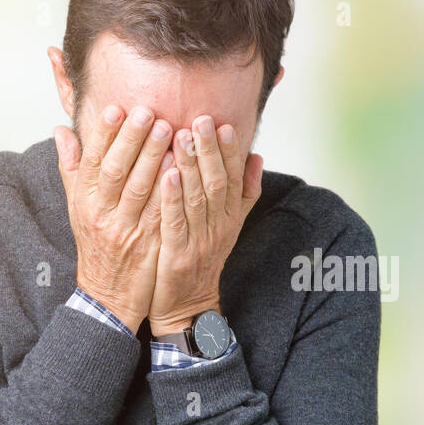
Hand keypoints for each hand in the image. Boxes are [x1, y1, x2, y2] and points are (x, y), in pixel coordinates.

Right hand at [54, 104, 174, 330]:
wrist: (108, 296)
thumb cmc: (96, 245)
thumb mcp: (77, 207)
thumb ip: (72, 167)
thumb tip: (61, 129)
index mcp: (84, 201)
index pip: (92, 161)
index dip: (103, 134)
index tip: (115, 108)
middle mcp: (102, 214)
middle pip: (116, 171)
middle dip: (132, 139)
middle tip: (148, 112)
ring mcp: (126, 230)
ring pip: (140, 189)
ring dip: (155, 158)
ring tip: (171, 130)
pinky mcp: (149, 244)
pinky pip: (160, 214)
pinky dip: (170, 190)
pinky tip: (181, 169)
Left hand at [149, 115, 261, 333]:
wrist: (187, 304)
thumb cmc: (204, 258)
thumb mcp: (229, 225)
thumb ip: (244, 192)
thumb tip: (257, 156)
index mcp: (231, 217)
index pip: (235, 178)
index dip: (231, 151)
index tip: (225, 124)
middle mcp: (219, 227)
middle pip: (218, 183)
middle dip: (210, 150)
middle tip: (202, 119)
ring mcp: (199, 241)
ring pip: (197, 199)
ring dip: (190, 166)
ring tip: (181, 136)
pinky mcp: (177, 255)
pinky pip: (175, 222)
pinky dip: (172, 198)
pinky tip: (166, 175)